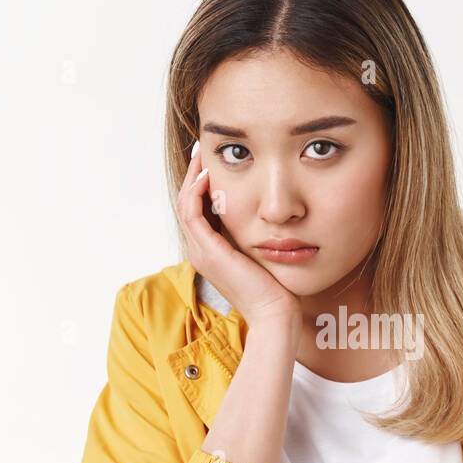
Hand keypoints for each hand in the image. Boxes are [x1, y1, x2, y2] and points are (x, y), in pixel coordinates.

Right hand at [176, 139, 301, 329]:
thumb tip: (270, 213)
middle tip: (203, 149)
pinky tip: (208, 174)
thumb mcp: (264, 253)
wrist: (276, 313)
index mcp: (210, 251)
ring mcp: (200, 252)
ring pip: (185, 204)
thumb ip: (258, 234)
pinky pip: (192, 212)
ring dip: (193, 176)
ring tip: (204, 154)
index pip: (197, 210)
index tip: (214, 162)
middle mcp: (200, 251)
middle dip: (194, 174)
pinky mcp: (208, 252)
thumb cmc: (278, 288)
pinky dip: (196, 190)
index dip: (202, 184)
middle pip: (186, 203)